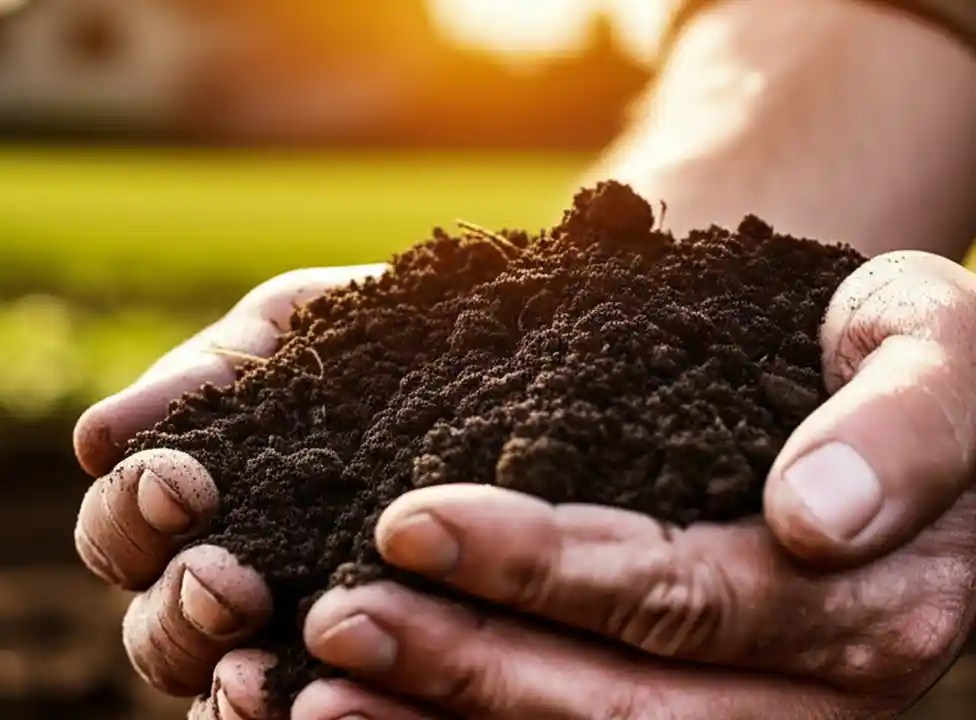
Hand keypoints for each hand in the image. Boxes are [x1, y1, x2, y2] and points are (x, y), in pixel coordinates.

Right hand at [71, 265, 384, 718]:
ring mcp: (295, 642)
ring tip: (255, 666)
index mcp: (201, 504)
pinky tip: (300, 704)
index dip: (131, 515)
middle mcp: (233, 586)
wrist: (516, 351)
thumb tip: (93, 442)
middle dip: (177, 607)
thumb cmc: (394, 335)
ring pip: (213, 689)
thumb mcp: (300, 328)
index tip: (181, 484)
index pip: (121, 533)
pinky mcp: (364, 674)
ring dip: (221, 677)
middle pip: (155, 630)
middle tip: (225, 579)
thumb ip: (205, 377)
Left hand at [295, 251, 975, 718]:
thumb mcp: (935, 348)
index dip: (538, 571)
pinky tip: (365, 711)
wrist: (875, 392)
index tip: (407, 523)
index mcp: (863, 614)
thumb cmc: (900, 355)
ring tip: (317, 692)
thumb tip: (819, 516)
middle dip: (462, 665)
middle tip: (330, 618)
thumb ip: (906, 426)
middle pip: (616, 706)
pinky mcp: (692, 712)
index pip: (678, 601)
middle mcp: (806, 702)